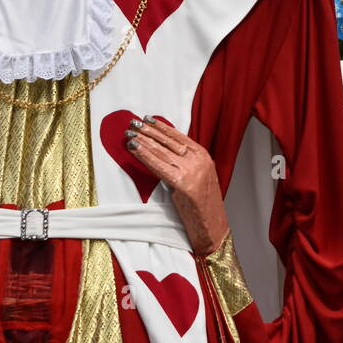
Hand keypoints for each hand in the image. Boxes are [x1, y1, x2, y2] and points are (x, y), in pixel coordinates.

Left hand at [127, 117, 227, 256]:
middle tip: (133, 122)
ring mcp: (191, 171)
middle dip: (149, 131)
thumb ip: (185, 161)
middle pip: (168, 142)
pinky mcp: (182, 183)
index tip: (148, 119)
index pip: (178, 136)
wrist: (211, 223)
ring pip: (161, 151)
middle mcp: (198, 161)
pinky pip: (158, 165)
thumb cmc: (202, 202)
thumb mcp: (198, 175)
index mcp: (203, 156)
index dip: (162, 127)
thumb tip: (164, 149)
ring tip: (130, 133)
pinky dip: (144, 155)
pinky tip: (134, 149)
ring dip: (143, 141)